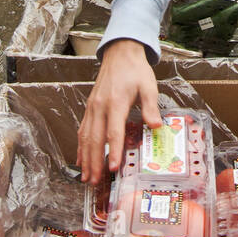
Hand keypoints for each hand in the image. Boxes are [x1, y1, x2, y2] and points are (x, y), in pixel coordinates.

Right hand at [77, 38, 161, 183]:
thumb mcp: (148, 86)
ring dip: (85, 158)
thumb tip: (157, 126)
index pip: (113, 131)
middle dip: (94, 162)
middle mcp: (100, 107)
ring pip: (86, 137)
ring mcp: (92, 107)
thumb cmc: (135, 71)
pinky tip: (80, 159)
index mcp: (116, 102)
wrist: (120, 54)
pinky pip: (82, 130)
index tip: (112, 168)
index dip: (112, 151)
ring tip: (86, 177)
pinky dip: (80, 147)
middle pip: (95, 139)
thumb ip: (151, 107)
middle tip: (94, 182)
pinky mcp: (90, 107)